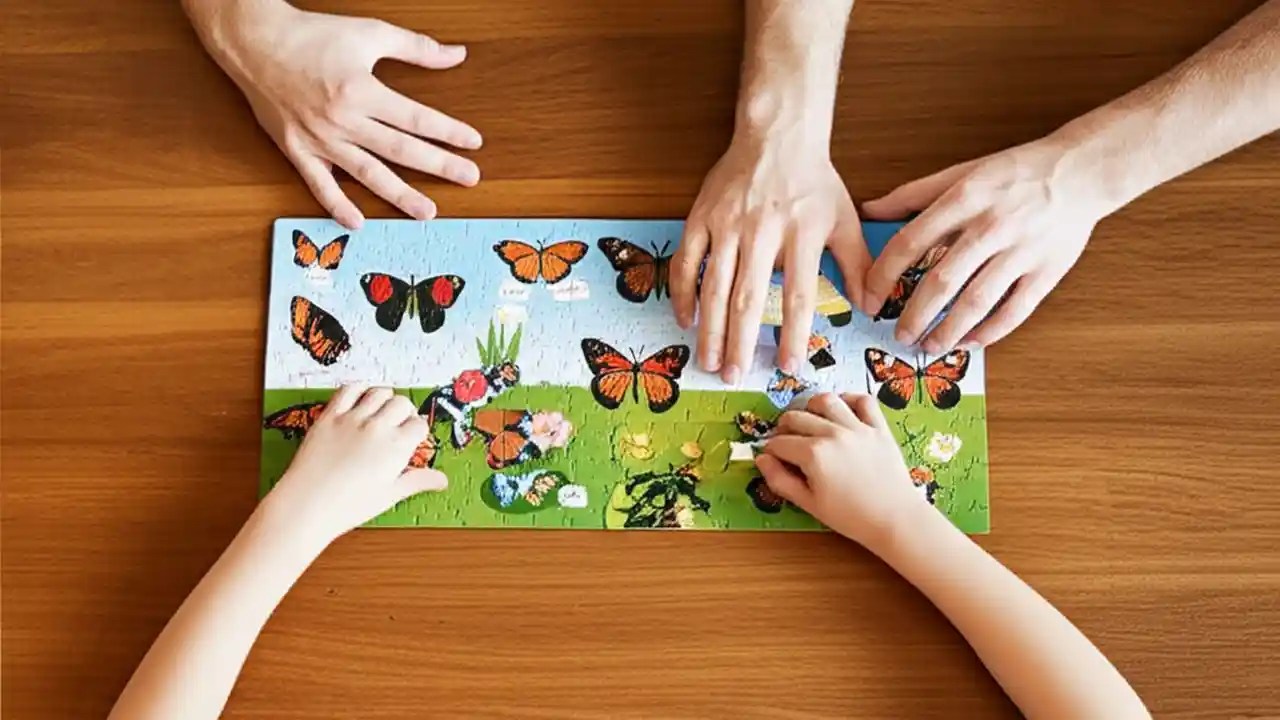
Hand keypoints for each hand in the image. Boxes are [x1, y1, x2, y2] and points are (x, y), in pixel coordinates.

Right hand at [203, 0, 481, 226]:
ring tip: (427, 211)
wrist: (253, 42)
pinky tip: (358, 222)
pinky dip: (338, 205)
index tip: (473, 143)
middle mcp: (343, 120)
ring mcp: (320, 139)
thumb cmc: (311, 35)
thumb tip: (456, 55)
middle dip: (438, 166)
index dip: (448, 132)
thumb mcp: (369, 33)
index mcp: (361, 90)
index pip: (416, 118)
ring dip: (399, 195)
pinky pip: (320, 185)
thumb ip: (416, 47)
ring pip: (367, 173)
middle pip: (400, 149)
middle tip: (469, 179)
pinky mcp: (297, 151)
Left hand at [268, 385, 446, 544]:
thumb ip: (418, 481)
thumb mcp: (389, 494)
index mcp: (396, 447)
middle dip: (405, 412)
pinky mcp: (330, 415)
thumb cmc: (348, 505)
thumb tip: (441, 480)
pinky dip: (359, 388)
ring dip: (385, 398)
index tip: (413, 438)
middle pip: (402, 404)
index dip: (418, 431)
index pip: (419, 425)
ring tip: (382, 411)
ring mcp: (352, 418)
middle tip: (399, 424)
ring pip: (379, 392)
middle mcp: (377, 427)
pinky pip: (349, 389)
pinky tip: (361, 396)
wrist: (307, 504)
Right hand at [670, 138, 869, 382]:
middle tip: (734, 376)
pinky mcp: (700, 217)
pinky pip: (686, 262)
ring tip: (710, 361)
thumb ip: (857, 264)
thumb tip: (872, 308)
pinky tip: (687, 321)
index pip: (797, 295)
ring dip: (710, 329)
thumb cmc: (812, 180)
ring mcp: (727, 225)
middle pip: (748, 298)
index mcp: (801, 233)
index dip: (791, 333)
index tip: (787, 366)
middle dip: (739, 342)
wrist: (777, 134)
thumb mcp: (844, 218)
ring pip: (714, 286)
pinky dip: (683, 294)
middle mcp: (761, 231)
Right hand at [755, 393, 922, 549]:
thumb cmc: (850, 517)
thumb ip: (780, 480)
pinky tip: (842, 410)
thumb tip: (761, 459)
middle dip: (783, 427)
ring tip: (809, 419)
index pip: (779, 443)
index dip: (770, 449)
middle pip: (796, 418)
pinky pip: (863, 400)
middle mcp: (833, 434)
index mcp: (813, 455)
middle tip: (785, 439)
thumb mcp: (809, 504)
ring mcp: (858, 427)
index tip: (771, 456)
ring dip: (810, 406)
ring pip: (826, 400)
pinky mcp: (878, 427)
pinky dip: (849, 399)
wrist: (895, 519)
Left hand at [861, 136, 1107, 352]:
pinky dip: (990, 331)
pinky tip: (969, 341)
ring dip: (947, 331)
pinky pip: (1015, 311)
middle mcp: (991, 226)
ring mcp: (1021, 251)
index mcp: (964, 199)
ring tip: (928, 346)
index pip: (911, 242)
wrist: (1082, 171)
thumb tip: (868, 209)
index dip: (884, 275)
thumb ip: (913, 194)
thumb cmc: (1017, 173)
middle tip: (899, 335)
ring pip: (977, 301)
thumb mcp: (962, 172)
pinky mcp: (1047, 271)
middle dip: (914, 315)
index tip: (869, 299)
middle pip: (942, 280)